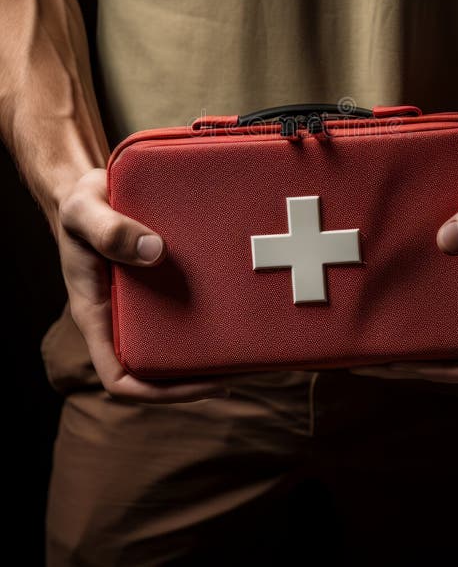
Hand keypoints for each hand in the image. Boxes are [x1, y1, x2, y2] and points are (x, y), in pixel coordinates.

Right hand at [56, 167, 229, 402]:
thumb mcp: (84, 210)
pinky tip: (245, 294)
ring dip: (214, 343)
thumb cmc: (80, 202)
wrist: (91, 184)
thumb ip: (109, 230)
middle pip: (160, 366)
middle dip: (200, 375)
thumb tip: (156, 253)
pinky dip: (216, 304)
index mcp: (98, 314)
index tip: (206, 385)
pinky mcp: (165, 277)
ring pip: (180, 336)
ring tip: (258, 337)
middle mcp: (124, 315)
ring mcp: (146, 299)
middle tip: (247, 363)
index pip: (121, 377)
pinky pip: (190, 300)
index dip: (161, 393)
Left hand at [350, 154, 457, 383]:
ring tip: (359, 339)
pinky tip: (372, 298)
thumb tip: (447, 241)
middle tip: (367, 358)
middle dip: (416, 363)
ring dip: (406, 341)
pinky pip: (435, 302)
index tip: (413, 367)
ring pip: (445, 332)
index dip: (457, 372)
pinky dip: (406, 307)